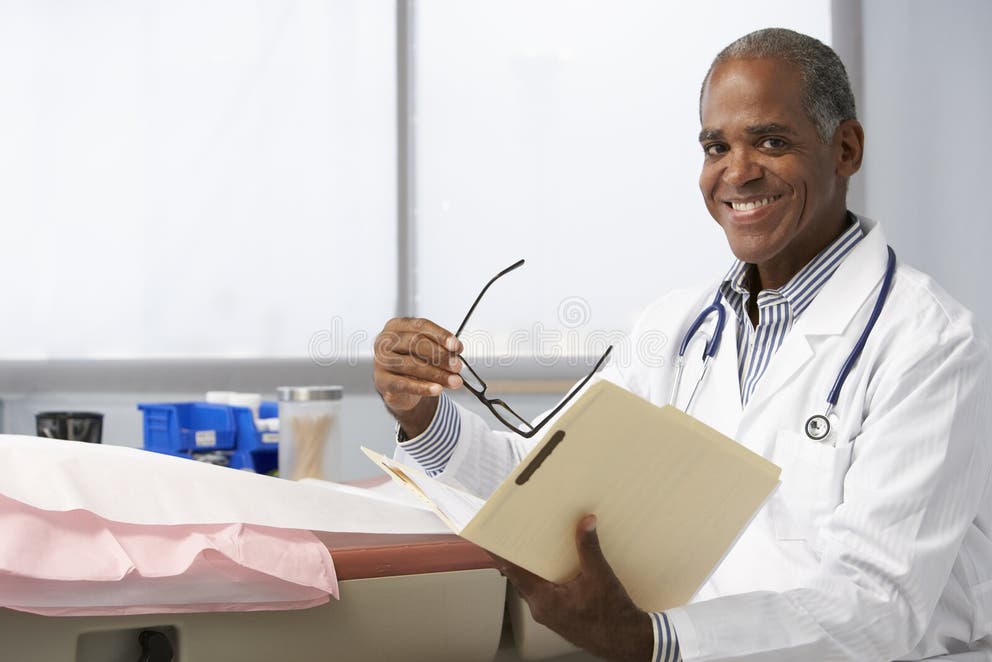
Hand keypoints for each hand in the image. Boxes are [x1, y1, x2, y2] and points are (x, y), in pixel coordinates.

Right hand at [373, 317, 463, 436]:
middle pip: (415, 343)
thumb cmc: (410, 361)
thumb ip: (439, 347)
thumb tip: (456, 352)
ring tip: (453, 380)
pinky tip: (437, 389)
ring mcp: (381, 361)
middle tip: (456, 365)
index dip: (440, 335)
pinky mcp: (382, 381)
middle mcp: (385, 341)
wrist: (398, 387)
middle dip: (440, 355)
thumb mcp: (423, 350)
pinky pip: (404, 384)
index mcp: (396, 326)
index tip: (456, 346)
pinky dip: (423, 387)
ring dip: (437, 374)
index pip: (420, 326)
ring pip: (411, 365)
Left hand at [493, 515, 653, 661]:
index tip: (488, 540)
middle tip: (511, 533)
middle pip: (521, 577)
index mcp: (544, 601)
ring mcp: (550, 614)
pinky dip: (545, 576)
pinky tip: (556, 565)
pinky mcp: (560, 615)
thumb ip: (589, 548)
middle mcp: (542, 609)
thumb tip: (585, 522)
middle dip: (517, 556)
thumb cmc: (612, 616)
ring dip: (533, 566)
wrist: (627, 642)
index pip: (513, 573)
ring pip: (533, 585)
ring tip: (532, 544)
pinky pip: (545, 591)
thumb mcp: (600, 577)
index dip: (500, 555)